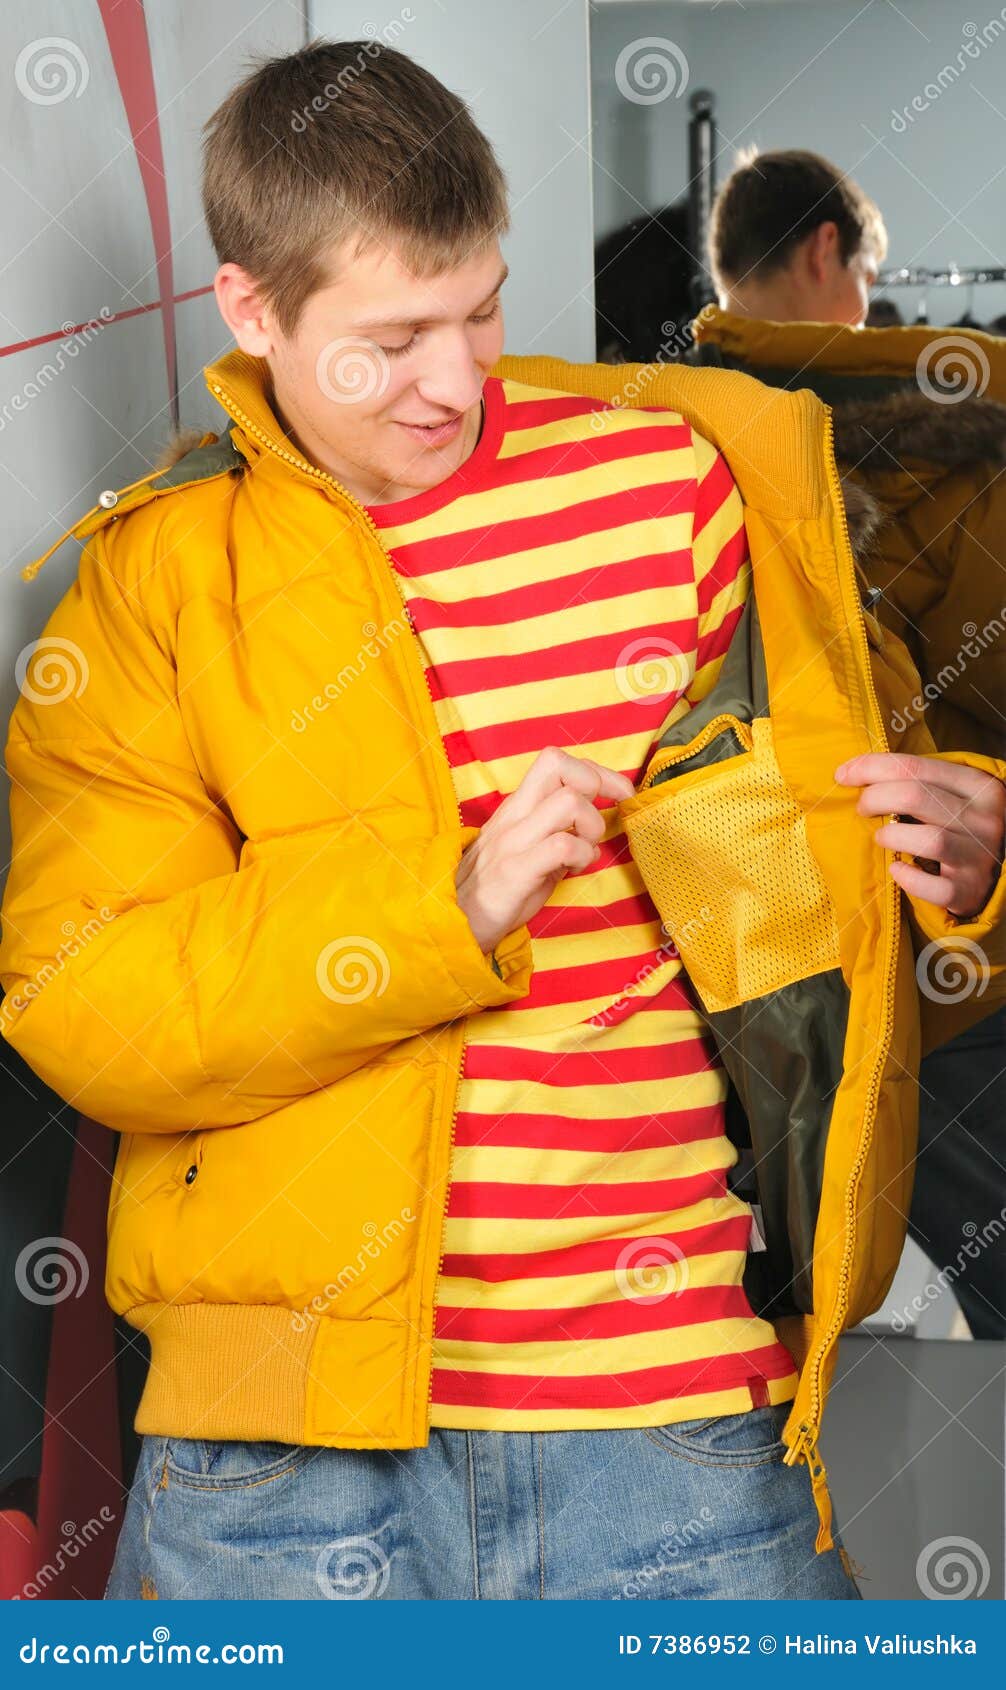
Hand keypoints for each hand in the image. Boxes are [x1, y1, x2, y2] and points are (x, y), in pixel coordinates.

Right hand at [455, 746, 635, 953]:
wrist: (455, 921)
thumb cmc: (496, 888)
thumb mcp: (527, 850)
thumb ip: (557, 833)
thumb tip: (594, 831)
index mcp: (517, 807)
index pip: (557, 762)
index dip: (596, 771)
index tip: (619, 793)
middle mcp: (514, 815)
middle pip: (558, 764)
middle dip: (598, 782)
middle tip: (607, 814)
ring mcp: (513, 841)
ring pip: (569, 802)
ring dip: (592, 825)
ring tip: (586, 848)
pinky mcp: (516, 870)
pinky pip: (562, 846)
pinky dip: (582, 856)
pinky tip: (574, 869)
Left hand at [835, 753, 1005, 919]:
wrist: (998, 872)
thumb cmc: (961, 827)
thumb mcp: (953, 795)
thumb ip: (918, 780)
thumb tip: (855, 771)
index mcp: (978, 786)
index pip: (914, 766)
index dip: (870, 767)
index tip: (843, 774)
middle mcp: (983, 819)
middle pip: (915, 796)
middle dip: (874, 798)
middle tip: (862, 808)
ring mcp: (978, 857)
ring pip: (928, 840)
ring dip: (892, 836)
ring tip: (881, 837)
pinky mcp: (967, 891)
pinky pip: (932, 886)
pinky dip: (908, 878)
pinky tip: (897, 870)